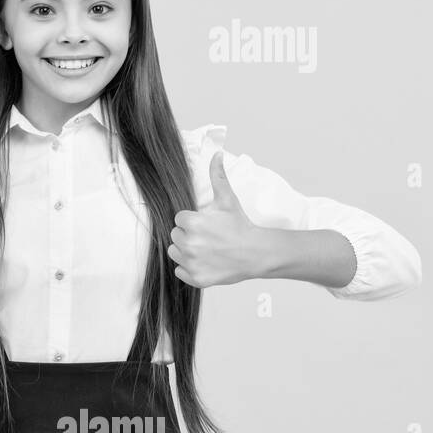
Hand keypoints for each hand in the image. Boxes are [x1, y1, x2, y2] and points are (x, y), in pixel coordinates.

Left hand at [168, 151, 265, 287]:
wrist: (257, 253)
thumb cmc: (240, 226)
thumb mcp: (228, 200)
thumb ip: (218, 176)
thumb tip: (216, 154)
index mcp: (192, 223)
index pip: (179, 220)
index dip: (192, 221)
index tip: (206, 224)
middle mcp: (189, 243)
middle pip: (175, 236)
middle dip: (189, 235)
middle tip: (208, 237)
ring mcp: (192, 262)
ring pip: (175, 252)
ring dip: (186, 251)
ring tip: (206, 249)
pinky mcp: (196, 278)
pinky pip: (180, 271)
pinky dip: (189, 268)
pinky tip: (205, 262)